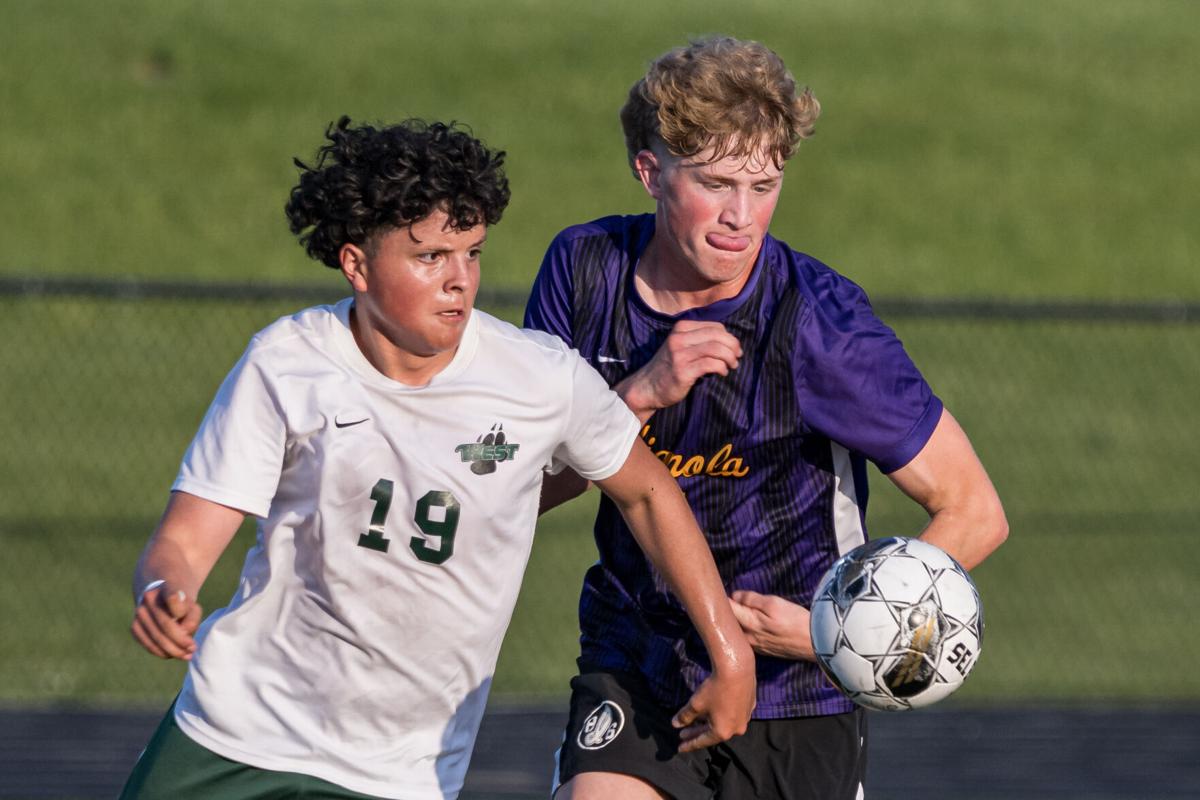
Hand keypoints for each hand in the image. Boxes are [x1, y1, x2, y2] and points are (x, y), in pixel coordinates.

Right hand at [131, 584, 201, 660]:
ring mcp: (139, 612)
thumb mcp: (192, 604)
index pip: (173, 597)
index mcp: (167, 587)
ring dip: (172, 650)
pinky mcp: (135, 626)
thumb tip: (183, 633)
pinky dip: (160, 652)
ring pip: (156, 637)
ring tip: (186, 655)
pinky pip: (147, 643)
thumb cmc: (182, 602)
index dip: (180, 609)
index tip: (189, 613)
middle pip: (166, 625)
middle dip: (181, 641)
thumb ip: (192, 617)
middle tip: (193, 649)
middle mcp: (149, 598)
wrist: (162, 593)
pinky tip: (171, 655)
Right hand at [617, 320, 741, 418]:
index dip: (730, 337)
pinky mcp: (682, 370)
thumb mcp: (681, 347)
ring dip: (730, 357)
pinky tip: (722, 373)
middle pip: (718, 335)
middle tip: (737, 357)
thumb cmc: (668, 368)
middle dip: (733, 346)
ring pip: (716, 348)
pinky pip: (710, 364)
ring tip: (732, 366)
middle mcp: (679, 338)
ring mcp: (680, 354)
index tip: (734, 349)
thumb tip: (730, 342)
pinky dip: (721, 368)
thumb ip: (700, 340)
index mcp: (681, 328)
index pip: (715, 326)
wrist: (647, 388)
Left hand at [671, 660, 755, 752]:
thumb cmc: (714, 688)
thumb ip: (685, 716)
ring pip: (724, 723)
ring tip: (697, 721)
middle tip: (684, 734)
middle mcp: (737, 729)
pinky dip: (722, 713)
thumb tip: (675, 724)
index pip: (702, 742)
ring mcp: (745, 717)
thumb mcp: (695, 704)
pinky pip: (733, 713)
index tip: (680, 748)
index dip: (689, 744)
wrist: (737, 669)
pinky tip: (715, 708)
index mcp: (723, 732)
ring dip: (710, 723)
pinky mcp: (750, 705)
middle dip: (697, 733)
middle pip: (714, 733)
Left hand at [729, 590, 815, 660]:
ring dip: (734, 620)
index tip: (717, 589)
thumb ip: (751, 599)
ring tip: (735, 606)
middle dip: (726, 609)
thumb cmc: (795, 620)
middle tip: (723, 594)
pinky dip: (744, 628)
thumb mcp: (774, 603)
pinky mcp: (763, 651)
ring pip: (738, 631)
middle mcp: (747, 638)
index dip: (721, 597)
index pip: (727, 609)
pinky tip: (748, 622)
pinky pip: (746, 638)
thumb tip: (734, 596)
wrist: (816, 643)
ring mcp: (754, 647)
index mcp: (748, 623)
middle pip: (729, 621)